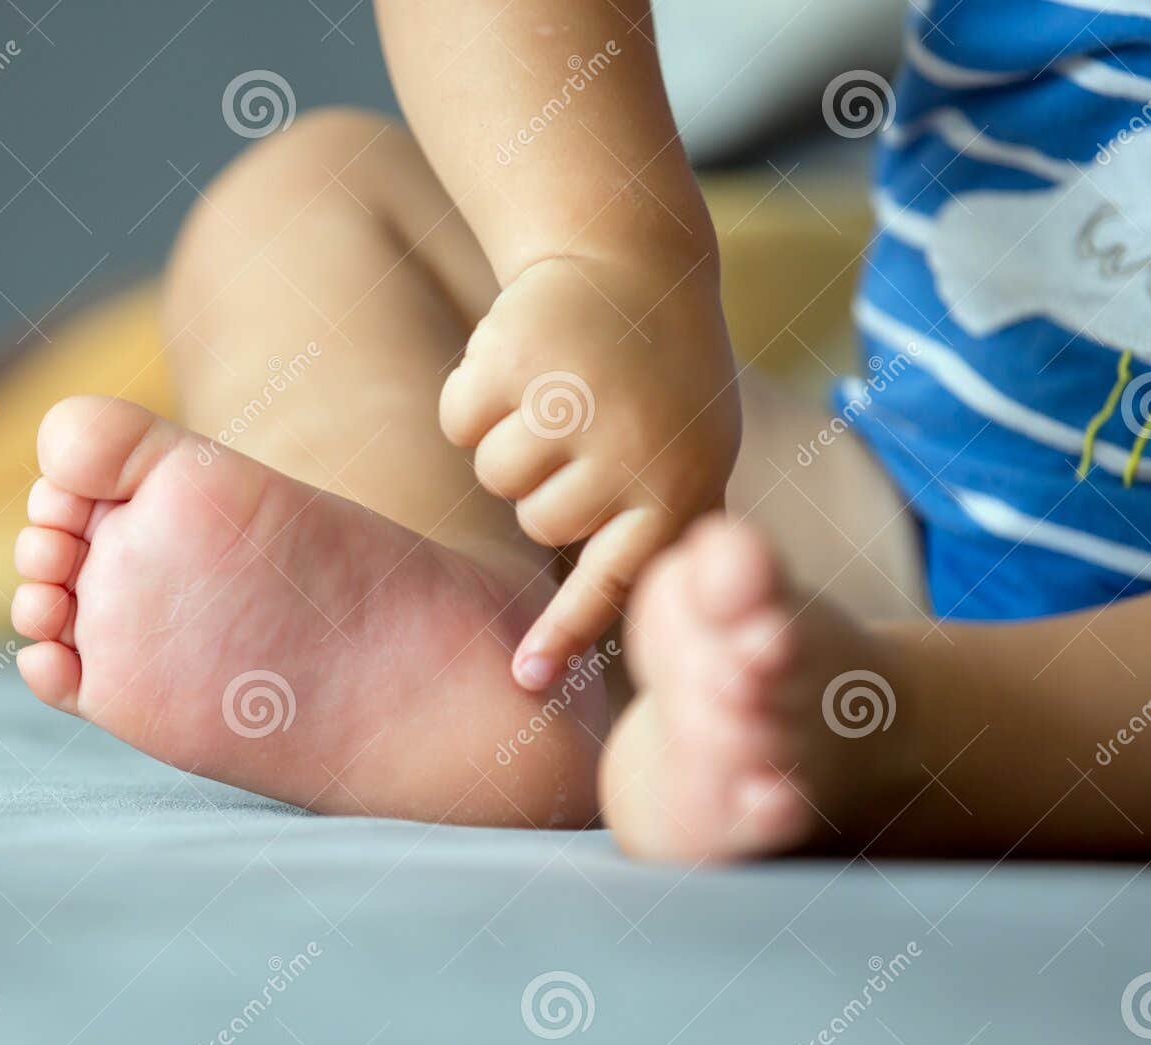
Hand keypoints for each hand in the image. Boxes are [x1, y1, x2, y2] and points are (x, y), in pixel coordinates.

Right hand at [441, 252, 739, 689]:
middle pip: (537, 522)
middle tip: (580, 423)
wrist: (634, 261)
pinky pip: (458, 420)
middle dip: (542, 483)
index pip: (612, 581)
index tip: (526, 678)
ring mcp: (571, 403)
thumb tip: (624, 631)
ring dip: (507, 437)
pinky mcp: (515, 357)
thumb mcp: (693, 452)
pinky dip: (471, 394)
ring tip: (554, 388)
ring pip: (493, 474)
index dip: (564, 632)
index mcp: (677, 486)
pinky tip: (517, 361)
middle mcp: (628, 451)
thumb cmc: (662, 378)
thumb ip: (663, 530)